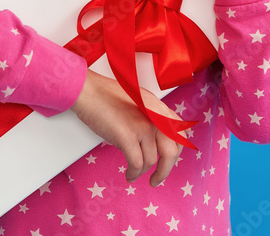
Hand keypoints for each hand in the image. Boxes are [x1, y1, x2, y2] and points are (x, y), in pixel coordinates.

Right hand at [70, 69, 183, 186]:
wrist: (89, 91)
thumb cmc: (107, 96)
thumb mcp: (139, 102)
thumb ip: (152, 117)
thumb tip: (157, 138)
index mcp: (159, 109)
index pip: (180, 135)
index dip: (177, 151)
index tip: (170, 161)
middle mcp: (156, 118)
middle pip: (171, 153)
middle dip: (165, 170)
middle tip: (157, 179)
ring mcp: (143, 126)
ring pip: (151, 161)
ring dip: (143, 173)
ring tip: (134, 175)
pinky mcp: (128, 136)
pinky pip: (137, 164)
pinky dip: (133, 174)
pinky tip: (129, 175)